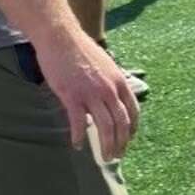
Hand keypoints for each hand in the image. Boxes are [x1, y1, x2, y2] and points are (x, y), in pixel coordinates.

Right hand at [31, 27, 138, 159]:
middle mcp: (109, 89)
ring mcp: (91, 93)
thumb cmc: (81, 51)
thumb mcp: (106, 65)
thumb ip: (110, 83)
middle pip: (121, 123)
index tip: (130, 140)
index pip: (133, 111)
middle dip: (121, 142)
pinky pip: (79, 122)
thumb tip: (111, 98)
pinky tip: (77, 145)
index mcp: (119, 82)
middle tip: (117, 156)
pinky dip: (79, 136)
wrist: (61, 37)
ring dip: (106, 145)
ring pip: (105, 126)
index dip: (133, 128)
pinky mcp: (72, 96)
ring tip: (104, 157)